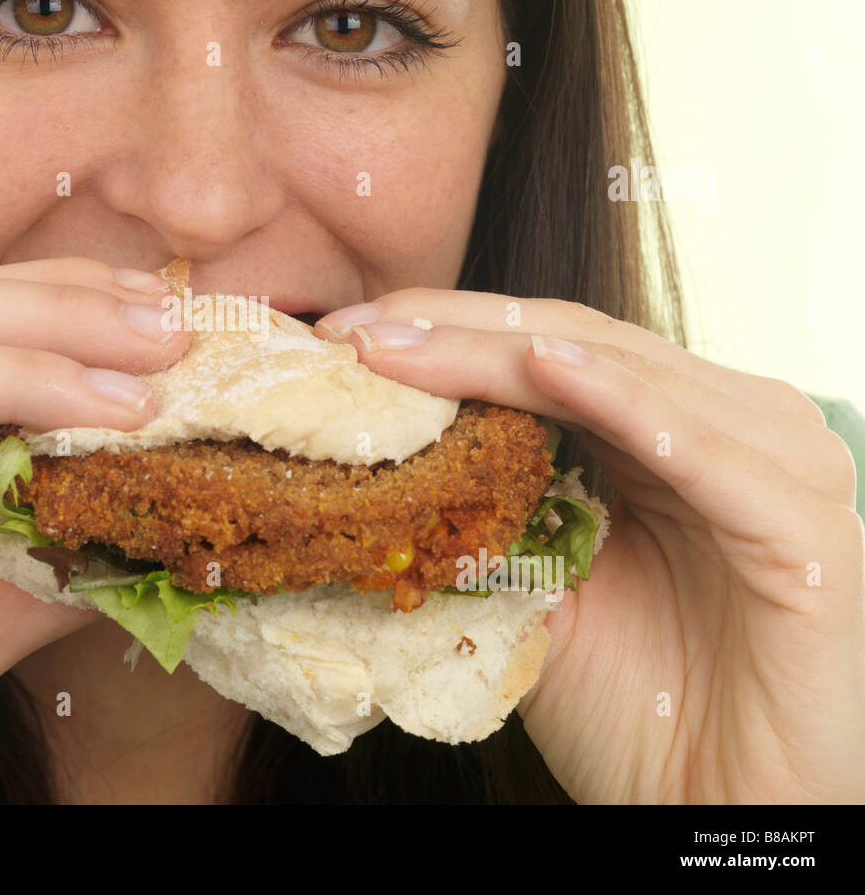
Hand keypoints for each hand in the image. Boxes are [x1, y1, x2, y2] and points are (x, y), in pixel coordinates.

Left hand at [316, 291, 864, 803]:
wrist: (710, 816)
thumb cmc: (633, 707)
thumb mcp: (536, 586)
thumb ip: (490, 508)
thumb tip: (373, 453)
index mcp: (669, 432)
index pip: (544, 350)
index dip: (442, 331)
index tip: (340, 336)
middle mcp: (729, 429)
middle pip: (573, 347)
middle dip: (452, 330)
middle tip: (350, 331)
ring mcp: (776, 469)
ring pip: (622, 377)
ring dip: (505, 353)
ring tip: (403, 342)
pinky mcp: (806, 530)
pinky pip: (704, 452)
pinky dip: (621, 403)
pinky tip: (544, 369)